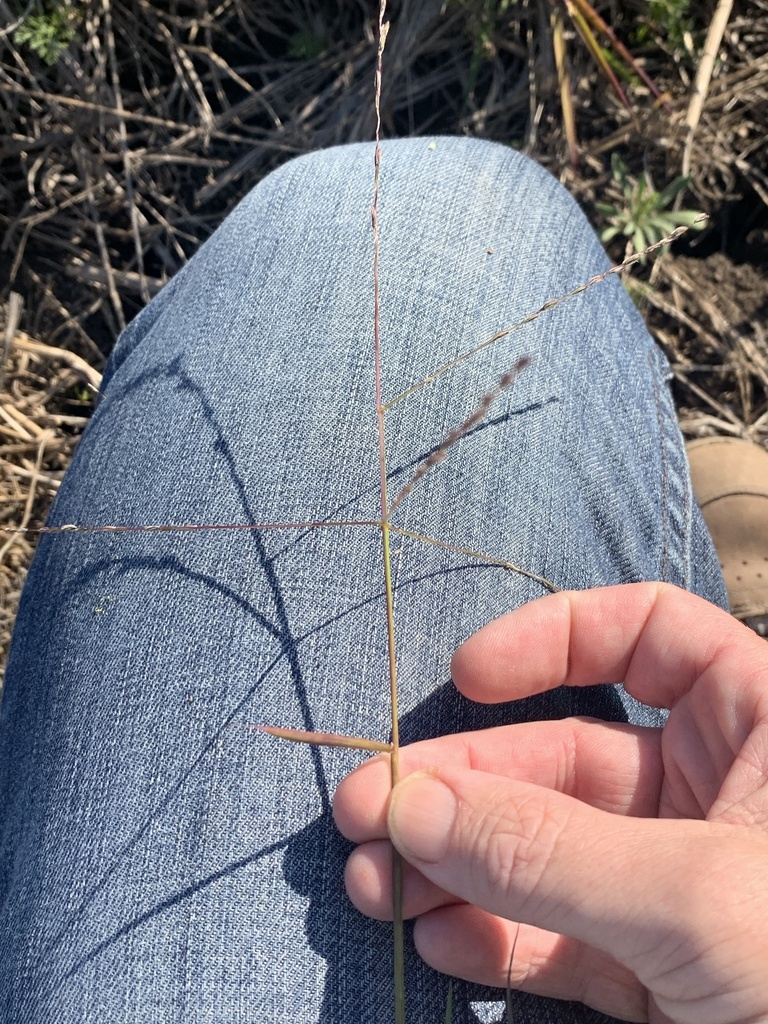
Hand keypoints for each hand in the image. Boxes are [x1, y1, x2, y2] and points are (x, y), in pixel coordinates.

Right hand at [333, 583, 767, 1023]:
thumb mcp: (699, 901)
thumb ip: (550, 851)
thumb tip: (410, 801)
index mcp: (761, 724)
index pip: (647, 633)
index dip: (552, 639)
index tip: (466, 675)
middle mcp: (716, 792)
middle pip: (564, 755)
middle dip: (465, 785)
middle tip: (369, 811)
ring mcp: (680, 885)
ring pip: (548, 850)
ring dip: (458, 865)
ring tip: (375, 886)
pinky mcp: (659, 973)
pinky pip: (561, 935)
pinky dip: (497, 938)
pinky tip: (440, 940)